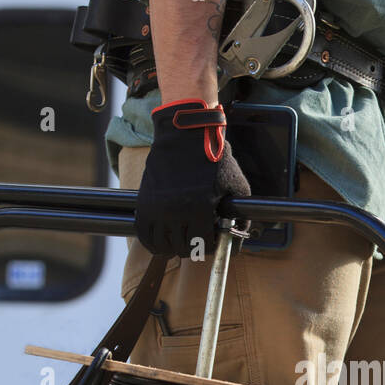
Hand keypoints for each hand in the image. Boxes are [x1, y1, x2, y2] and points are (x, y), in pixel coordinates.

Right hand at [134, 99, 250, 257]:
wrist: (183, 136)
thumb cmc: (213, 159)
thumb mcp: (236, 184)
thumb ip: (241, 213)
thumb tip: (241, 234)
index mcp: (200, 208)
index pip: (204, 245)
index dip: (210, 247)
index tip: (211, 242)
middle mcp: (176, 211)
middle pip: (183, 248)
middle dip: (193, 248)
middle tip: (197, 241)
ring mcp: (157, 208)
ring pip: (162, 245)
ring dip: (173, 247)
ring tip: (180, 242)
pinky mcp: (143, 203)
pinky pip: (143, 235)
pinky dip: (152, 243)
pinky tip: (161, 241)